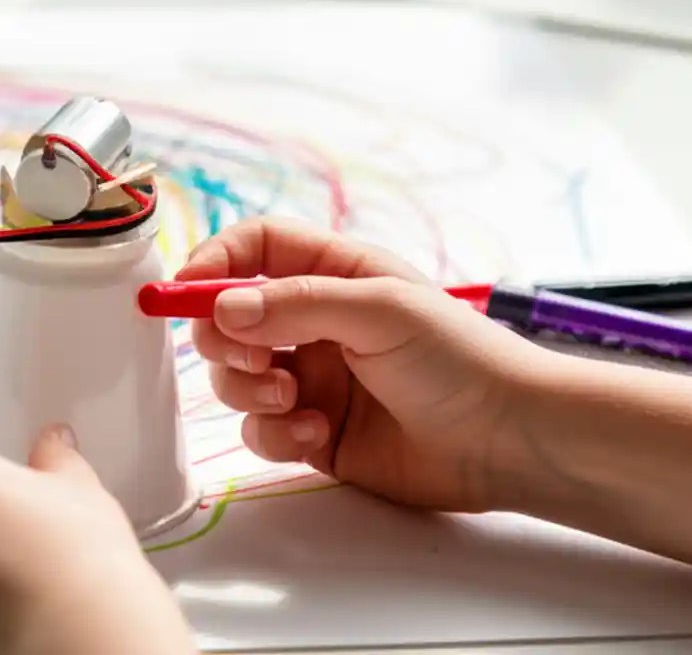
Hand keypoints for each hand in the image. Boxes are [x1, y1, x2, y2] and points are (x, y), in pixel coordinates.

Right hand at [178, 217, 551, 512]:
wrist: (508, 443)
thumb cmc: (461, 359)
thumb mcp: (380, 311)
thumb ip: (295, 306)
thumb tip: (222, 309)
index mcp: (335, 276)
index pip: (255, 248)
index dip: (215, 263)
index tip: (183, 290)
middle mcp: (315, 324)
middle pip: (229, 318)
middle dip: (224, 340)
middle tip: (250, 358)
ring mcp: (312, 380)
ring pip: (236, 379)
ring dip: (248, 391)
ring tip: (292, 402)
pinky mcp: (312, 433)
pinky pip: (260, 430)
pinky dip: (273, 434)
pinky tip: (313, 435)